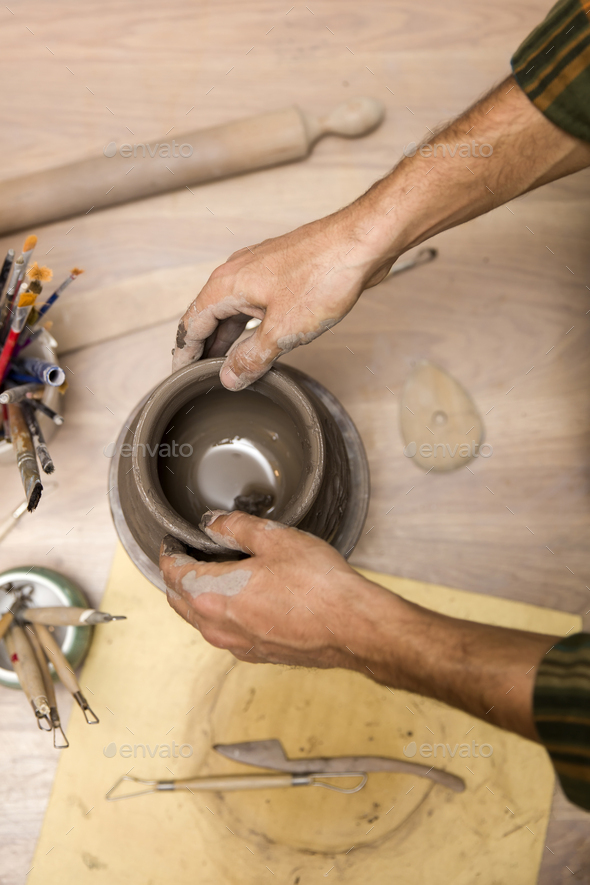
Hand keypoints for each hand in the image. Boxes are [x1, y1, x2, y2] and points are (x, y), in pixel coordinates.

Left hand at [159, 509, 391, 668]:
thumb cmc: (318, 586)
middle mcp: (218, 626)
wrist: (352, 627)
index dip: (169, 553)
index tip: (172, 542)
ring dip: (197, 597)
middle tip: (186, 554)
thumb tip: (213, 522)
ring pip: (200, 620)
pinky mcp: (257, 654)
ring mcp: (237, 645)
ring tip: (211, 573)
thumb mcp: (275, 539)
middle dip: (177, 576)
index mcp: (213, 596)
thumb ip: (236, 527)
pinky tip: (240, 597)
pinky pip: (225, 632)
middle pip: (179, 600)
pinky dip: (220, 613)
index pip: (173, 573)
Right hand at [171, 206, 393, 389]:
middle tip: (203, 377)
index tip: (180, 375)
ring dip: (229, 339)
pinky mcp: (283, 273)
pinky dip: (250, 327)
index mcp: (227, 284)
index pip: (191, 324)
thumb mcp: (283, 331)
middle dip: (205, 349)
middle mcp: (237, 273)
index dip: (184, 353)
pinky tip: (260, 343)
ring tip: (229, 367)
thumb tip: (230, 377)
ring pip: (234, 311)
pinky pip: (255, 304)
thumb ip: (252, 357)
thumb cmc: (324, 275)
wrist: (362, 242)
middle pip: (210, 317)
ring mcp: (260, 270)